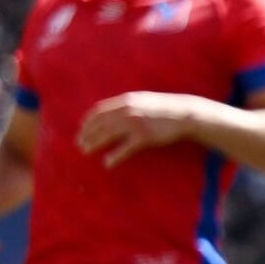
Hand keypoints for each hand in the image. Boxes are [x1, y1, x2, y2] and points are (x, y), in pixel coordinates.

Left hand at [78, 91, 212, 166]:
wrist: (185, 114)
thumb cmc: (165, 109)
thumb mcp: (144, 100)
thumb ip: (128, 105)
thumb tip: (113, 112)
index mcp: (126, 101)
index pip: (99, 110)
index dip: (87, 121)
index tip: (81, 129)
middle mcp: (128, 111)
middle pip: (100, 123)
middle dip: (86, 134)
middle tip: (79, 144)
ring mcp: (136, 124)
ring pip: (107, 135)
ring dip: (94, 143)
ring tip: (85, 151)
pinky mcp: (145, 137)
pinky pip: (125, 148)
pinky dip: (114, 156)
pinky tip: (107, 163)